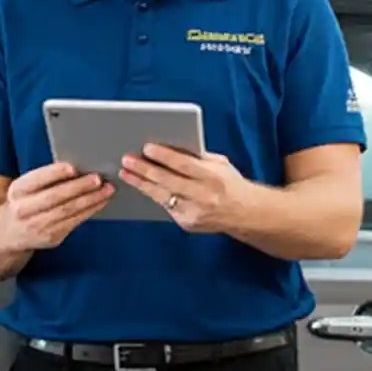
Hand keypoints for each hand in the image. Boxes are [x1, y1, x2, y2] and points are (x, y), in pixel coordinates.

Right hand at [2, 162, 114, 249]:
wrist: (10, 232)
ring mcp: (37, 226)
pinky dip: (90, 210)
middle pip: (54, 197)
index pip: (36, 180)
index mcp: (18, 190)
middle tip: (98, 178)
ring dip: (91, 200)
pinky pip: (75, 222)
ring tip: (107, 189)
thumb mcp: (27, 187)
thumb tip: (78, 166)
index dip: (54, 173)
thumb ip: (47, 178)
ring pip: (68, 211)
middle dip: (78, 187)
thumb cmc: (26, 201)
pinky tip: (101, 201)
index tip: (72, 167)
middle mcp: (24, 210)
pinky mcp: (51, 238)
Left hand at [118, 144, 248, 232]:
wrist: (245, 213)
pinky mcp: (187, 224)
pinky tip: (142, 187)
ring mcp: (194, 213)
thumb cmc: (230, 183)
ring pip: (161, 196)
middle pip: (167, 181)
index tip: (146, 147)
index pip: (183, 165)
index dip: (163, 155)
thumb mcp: (220, 164)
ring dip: (141, 184)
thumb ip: (198, 157)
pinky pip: (165, 207)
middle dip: (144, 170)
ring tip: (126, 173)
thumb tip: (169, 146)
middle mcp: (203, 196)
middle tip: (127, 160)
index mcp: (213, 177)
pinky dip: (154, 196)